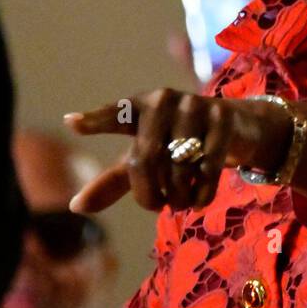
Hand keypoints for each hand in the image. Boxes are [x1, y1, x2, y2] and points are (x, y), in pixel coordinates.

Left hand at [64, 89, 292, 212]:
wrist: (234, 127)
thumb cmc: (178, 144)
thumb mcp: (146, 159)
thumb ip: (114, 181)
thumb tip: (75, 207)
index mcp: (140, 106)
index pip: (115, 115)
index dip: (95, 121)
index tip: (71, 124)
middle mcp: (165, 100)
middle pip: (147, 158)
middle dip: (149, 193)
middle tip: (156, 207)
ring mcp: (195, 106)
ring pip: (178, 166)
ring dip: (177, 196)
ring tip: (179, 202)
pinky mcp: (223, 119)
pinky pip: (208, 169)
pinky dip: (200, 195)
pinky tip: (197, 200)